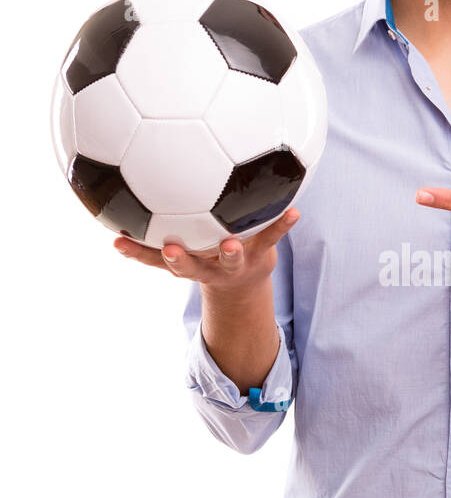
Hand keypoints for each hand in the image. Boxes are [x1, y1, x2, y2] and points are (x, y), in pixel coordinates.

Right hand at [113, 207, 300, 295]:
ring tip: (230, 244)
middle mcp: (207, 267)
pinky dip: (282, 225)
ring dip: (230, 253)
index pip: (156, 261)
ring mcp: (234, 263)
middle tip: (173, 250)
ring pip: (231, 260)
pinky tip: (294, 212)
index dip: (137, 253)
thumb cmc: (203, 257)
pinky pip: (271, 237)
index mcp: (186, 263)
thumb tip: (108, 218)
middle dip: (181, 260)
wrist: (242, 286)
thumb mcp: (174, 252)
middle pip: (192, 267)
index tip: (118, 243)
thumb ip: (146, 239)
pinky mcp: (260, 253)